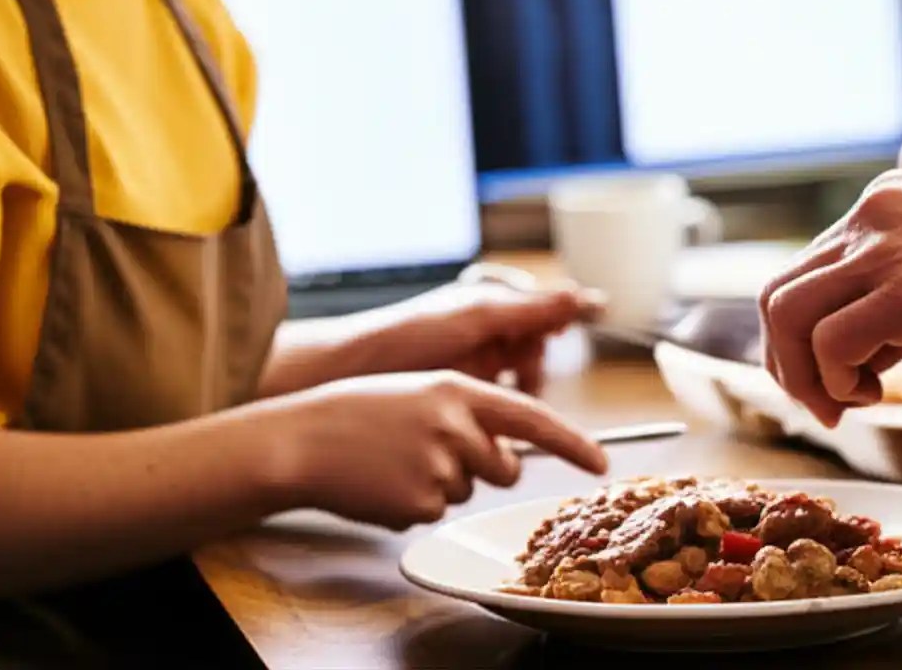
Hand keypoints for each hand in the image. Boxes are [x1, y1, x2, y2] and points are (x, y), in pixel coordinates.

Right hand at [265, 371, 607, 529]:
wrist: (300, 439)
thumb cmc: (359, 413)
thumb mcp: (421, 393)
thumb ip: (467, 414)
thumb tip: (506, 450)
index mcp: (458, 390)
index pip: (533, 418)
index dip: (572, 443)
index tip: (601, 462)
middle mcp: (456, 426)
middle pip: (504, 468)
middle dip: (483, 468)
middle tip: (430, 451)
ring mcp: (439, 466)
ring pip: (469, 491)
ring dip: (442, 484)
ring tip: (396, 461)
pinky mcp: (420, 502)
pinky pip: (437, 512)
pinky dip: (414, 503)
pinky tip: (383, 483)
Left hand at [336, 281, 602, 394]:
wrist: (349, 375)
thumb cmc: (408, 335)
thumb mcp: (477, 316)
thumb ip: (533, 309)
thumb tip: (587, 298)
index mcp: (490, 303)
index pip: (543, 312)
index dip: (554, 327)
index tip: (562, 340)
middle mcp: (486, 332)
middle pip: (535, 352)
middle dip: (532, 366)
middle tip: (523, 376)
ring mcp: (474, 366)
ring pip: (520, 385)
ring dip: (519, 392)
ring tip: (505, 398)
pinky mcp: (462, 399)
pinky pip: (498, 408)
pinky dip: (499, 415)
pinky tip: (489, 421)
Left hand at [759, 169, 901, 426]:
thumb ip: (893, 295)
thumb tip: (852, 354)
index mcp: (879, 206)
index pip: (802, 274)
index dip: (802, 337)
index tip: (832, 378)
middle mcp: (870, 216)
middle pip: (779, 295)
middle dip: (787, 362)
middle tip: (824, 403)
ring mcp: (884, 250)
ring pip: (788, 317)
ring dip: (803, 375)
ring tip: (845, 404)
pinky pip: (830, 343)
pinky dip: (835, 380)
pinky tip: (873, 394)